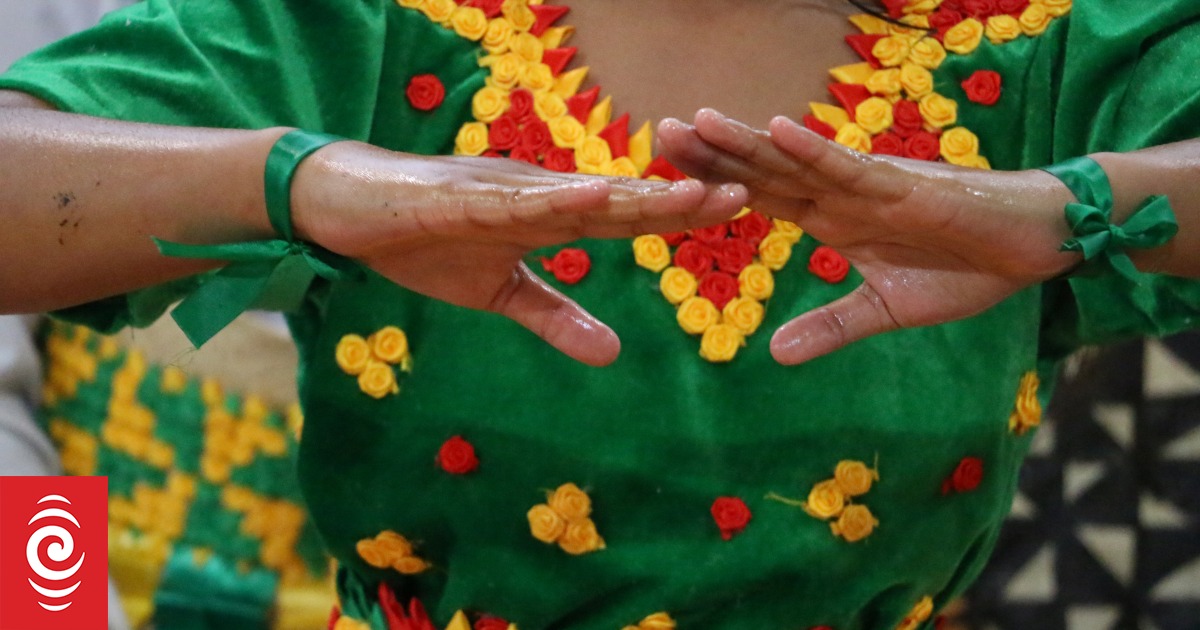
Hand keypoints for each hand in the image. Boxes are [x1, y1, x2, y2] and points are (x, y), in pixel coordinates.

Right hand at [293, 142, 746, 365]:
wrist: (349, 208)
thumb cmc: (426, 239)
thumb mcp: (498, 293)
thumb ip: (554, 317)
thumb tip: (612, 356)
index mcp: (550, 214)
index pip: (625, 214)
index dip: (679, 213)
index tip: (737, 209)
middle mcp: (538, 193)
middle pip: (617, 198)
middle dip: (679, 199)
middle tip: (745, 193)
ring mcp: (503, 191)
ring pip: (578, 194)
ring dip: (634, 195)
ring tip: (691, 196)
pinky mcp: (462, 197)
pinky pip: (514, 202)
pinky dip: (554, 200)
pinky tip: (591, 198)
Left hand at [657, 109, 1079, 364]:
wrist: (1033, 248)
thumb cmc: (965, 267)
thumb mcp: (885, 310)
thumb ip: (830, 326)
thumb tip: (773, 354)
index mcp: (831, 219)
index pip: (760, 195)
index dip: (713, 184)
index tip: (661, 176)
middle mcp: (840, 195)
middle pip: (764, 170)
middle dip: (711, 153)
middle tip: (656, 131)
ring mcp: (870, 187)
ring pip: (797, 161)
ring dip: (747, 142)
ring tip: (698, 121)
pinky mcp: (905, 188)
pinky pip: (852, 167)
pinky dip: (815, 151)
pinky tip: (777, 132)